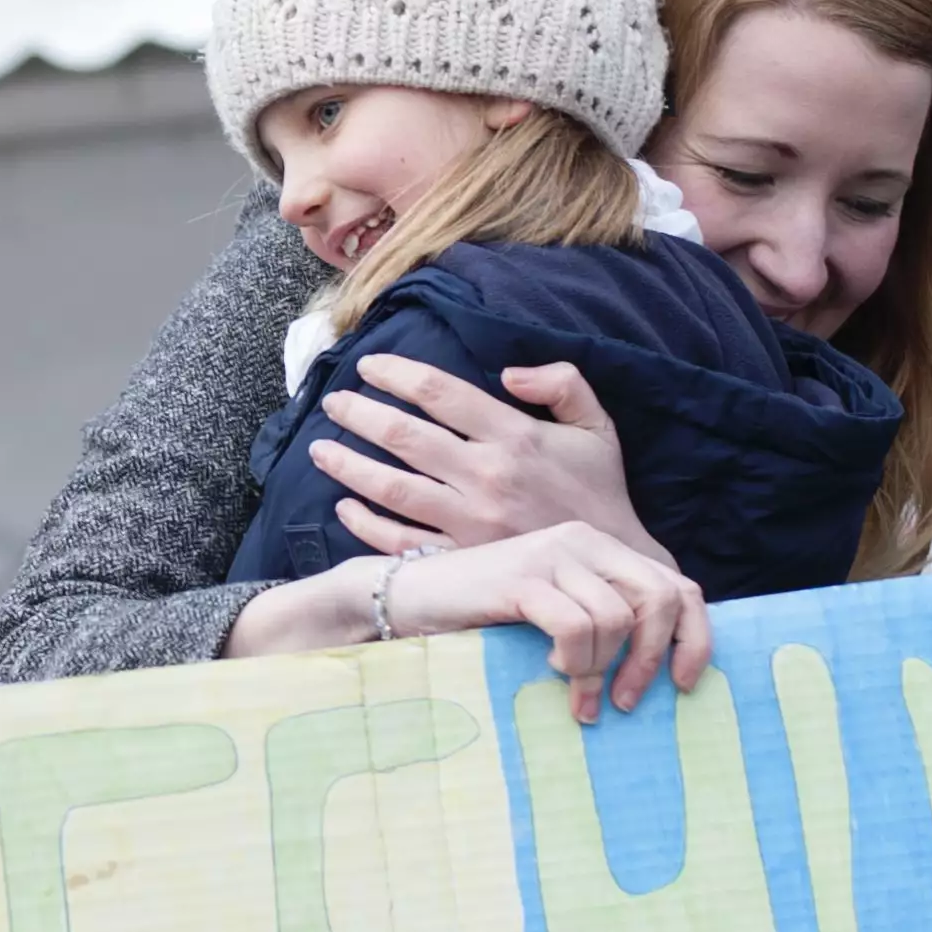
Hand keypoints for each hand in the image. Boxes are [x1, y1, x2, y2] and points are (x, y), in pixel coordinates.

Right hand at [221, 523, 706, 721]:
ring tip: (580, 699)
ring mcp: (551, 554)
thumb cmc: (483, 615)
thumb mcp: (555, 612)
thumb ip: (601, 620)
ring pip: (618, 618)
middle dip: (653, 657)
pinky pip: (576, 627)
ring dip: (602, 671)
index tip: (686, 684)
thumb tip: (657, 671)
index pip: (677, 584)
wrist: (410, 597)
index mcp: (598, 546)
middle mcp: (582, 541)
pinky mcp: (523, 576)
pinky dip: (575, 663)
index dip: (695, 637)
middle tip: (628, 701)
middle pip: (660, 598)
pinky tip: (553, 673)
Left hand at [315, 356, 661, 562]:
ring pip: (393, 488)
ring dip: (349, 466)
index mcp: (514, 436)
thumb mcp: (597, 426)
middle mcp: (485, 476)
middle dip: (360, 414)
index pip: (441, 393)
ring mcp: (470, 522)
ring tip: (319, 449)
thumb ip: (562, 384)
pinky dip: (367, 524)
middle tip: (332, 402)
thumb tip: (509, 372)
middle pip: (405, 436)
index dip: (398, 374)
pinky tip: (344, 507)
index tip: (369, 365)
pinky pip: (402, 541)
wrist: (611, 567)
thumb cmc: (600, 491)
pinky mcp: (462, 559)